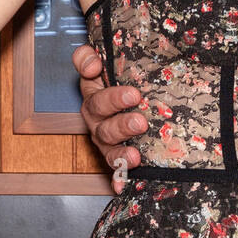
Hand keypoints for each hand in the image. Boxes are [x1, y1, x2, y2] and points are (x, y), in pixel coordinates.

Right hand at [73, 41, 144, 173]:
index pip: (86, 70)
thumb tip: (100, 56)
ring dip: (120, 143)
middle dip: (114, 103)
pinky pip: (116, 168)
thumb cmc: (142, 88)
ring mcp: (105, 136)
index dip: (86, 66)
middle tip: (135, 99)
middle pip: (97, 107)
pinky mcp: (117, 157)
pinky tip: (122, 184)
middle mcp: (97, 112)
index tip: (96, 67)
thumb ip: (124, 54)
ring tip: (136, 149)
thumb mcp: (137, 66)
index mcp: (99, 86)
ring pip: (106, 139)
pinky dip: (118, 177)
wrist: (151, 113)